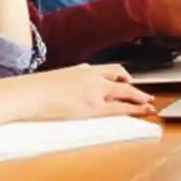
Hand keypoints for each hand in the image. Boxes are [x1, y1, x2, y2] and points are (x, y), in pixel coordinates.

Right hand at [21, 63, 154, 119]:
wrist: (31, 93)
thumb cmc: (37, 89)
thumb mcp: (59, 79)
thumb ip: (71, 82)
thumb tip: (69, 89)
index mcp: (84, 69)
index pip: (111, 69)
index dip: (123, 75)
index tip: (128, 80)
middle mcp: (94, 77)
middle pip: (122, 79)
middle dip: (135, 87)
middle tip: (146, 94)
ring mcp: (95, 91)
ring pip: (126, 92)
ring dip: (140, 98)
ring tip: (150, 104)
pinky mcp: (93, 107)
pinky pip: (119, 108)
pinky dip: (133, 109)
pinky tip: (141, 111)